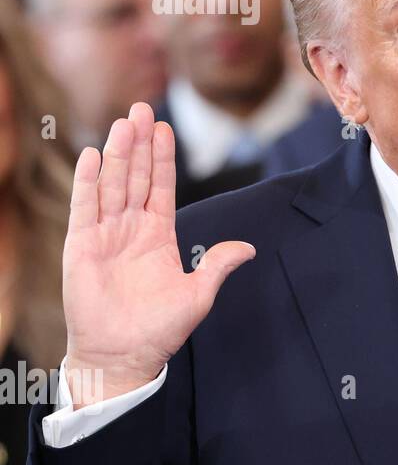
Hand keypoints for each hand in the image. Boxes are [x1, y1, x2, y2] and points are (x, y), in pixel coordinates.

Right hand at [62, 102, 254, 407]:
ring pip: (113, 185)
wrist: (123, 356)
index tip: (165, 127)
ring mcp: (105, 236)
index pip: (161, 186)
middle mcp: (130, 229)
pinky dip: (88, 182)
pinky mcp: (82, 247)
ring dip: (118, 154)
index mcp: (158, 235)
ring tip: (123, 122)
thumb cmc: (159, 329)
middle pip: (136, 176)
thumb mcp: (198, 294)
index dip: (163, 157)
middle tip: (142, 108)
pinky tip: (92, 156)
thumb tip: (248, 248)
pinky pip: (85, 208)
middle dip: (140, 143)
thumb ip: (217, 264)